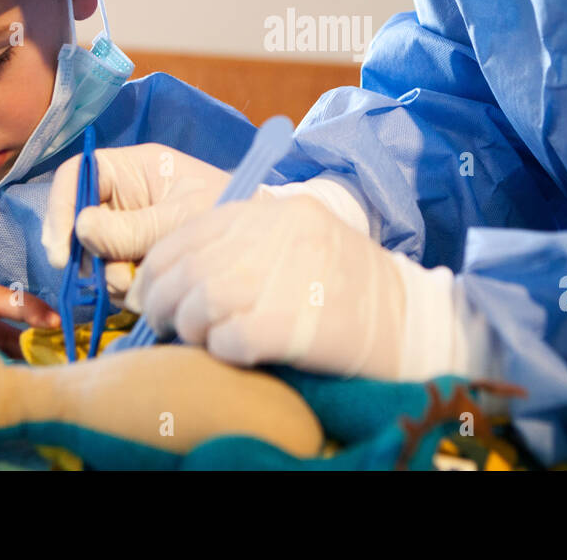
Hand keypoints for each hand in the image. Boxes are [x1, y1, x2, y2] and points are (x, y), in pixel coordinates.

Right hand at [41, 144, 234, 307]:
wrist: (263, 246)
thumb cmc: (229, 212)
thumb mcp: (182, 218)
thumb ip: (134, 227)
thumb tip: (82, 229)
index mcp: (134, 168)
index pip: (77, 175)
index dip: (60, 209)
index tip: (62, 253)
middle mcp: (124, 197)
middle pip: (78, 222)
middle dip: (90, 255)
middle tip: (112, 277)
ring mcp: (128, 228)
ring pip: (94, 256)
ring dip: (112, 277)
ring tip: (145, 281)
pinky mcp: (135, 258)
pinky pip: (113, 276)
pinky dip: (127, 289)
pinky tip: (152, 291)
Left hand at [129, 195, 410, 379]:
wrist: (413, 323)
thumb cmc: (350, 288)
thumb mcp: (300, 240)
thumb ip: (245, 243)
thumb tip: (175, 274)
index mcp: (275, 212)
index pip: (188, 233)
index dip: (159, 269)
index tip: (153, 294)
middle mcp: (277, 236)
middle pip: (187, 270)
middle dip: (164, 303)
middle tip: (169, 326)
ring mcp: (284, 278)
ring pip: (200, 305)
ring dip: (192, 331)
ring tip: (205, 341)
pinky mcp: (290, 325)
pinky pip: (227, 341)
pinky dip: (221, 352)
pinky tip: (237, 353)